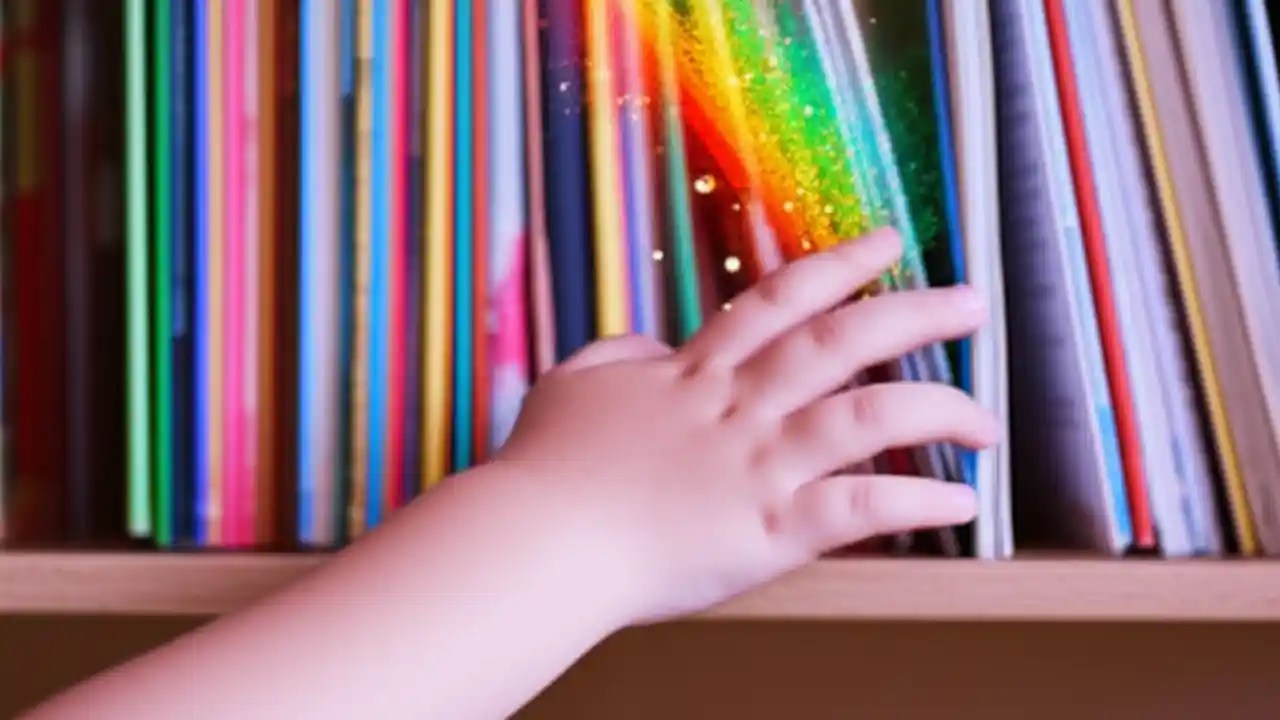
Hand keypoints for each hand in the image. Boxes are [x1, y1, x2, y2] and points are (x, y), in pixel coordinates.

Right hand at [494, 227, 997, 623]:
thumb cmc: (549, 470)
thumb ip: (621, 355)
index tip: (887, 244)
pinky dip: (916, 502)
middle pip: (841, 343)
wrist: (541, 540)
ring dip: (938, 411)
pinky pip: (858, 509)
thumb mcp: (573, 383)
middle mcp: (739, 408)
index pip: (780, 302)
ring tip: (984, 418)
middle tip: (970, 302)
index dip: (839, 267)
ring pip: (867, 418)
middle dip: (915, 315)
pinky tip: (958, 499)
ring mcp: (758, 466)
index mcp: (697, 374)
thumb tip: (654, 350)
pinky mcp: (768, 531)